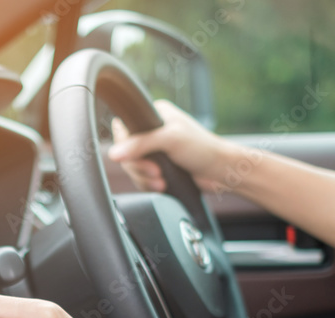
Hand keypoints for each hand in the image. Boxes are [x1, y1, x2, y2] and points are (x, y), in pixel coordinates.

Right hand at [109, 100, 235, 193]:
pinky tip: (162, 184)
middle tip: (155, 172)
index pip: (124, 129)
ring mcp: (155, 151)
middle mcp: (152, 131)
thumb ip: (141, 144)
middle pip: (126, 153)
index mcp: (154, 115)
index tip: (140, 158)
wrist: (220, 172)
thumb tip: (114, 153)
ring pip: (133, 168)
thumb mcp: (170, 140)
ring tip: (161, 181)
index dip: (126, 147)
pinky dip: (149, 185)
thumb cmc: (202, 149)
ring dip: (145, 178)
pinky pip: (141, 179)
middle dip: (139, 167)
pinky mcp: (158, 168)